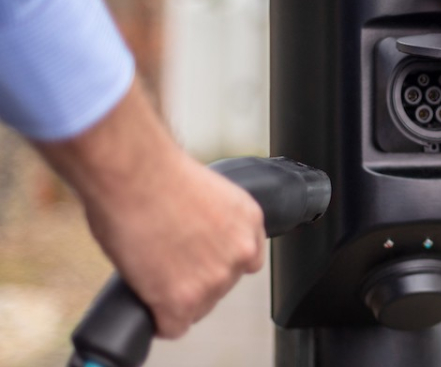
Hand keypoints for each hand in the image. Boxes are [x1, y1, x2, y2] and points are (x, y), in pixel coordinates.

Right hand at [36, 83, 263, 338]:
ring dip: (174, 297)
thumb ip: (214, 222)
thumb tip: (197, 238)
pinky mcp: (182, 300)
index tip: (198, 259)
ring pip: (197, 307)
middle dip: (194, 278)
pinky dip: (157, 319)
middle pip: (220, 286)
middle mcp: (240, 252)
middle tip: (164, 260)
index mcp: (249, 221)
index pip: (245, 260)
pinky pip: (173, 327)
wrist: (132, 173)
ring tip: (150, 269)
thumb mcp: (207, 192)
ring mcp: (214, 279)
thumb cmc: (154, 172)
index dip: (216, 261)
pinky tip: (148, 302)